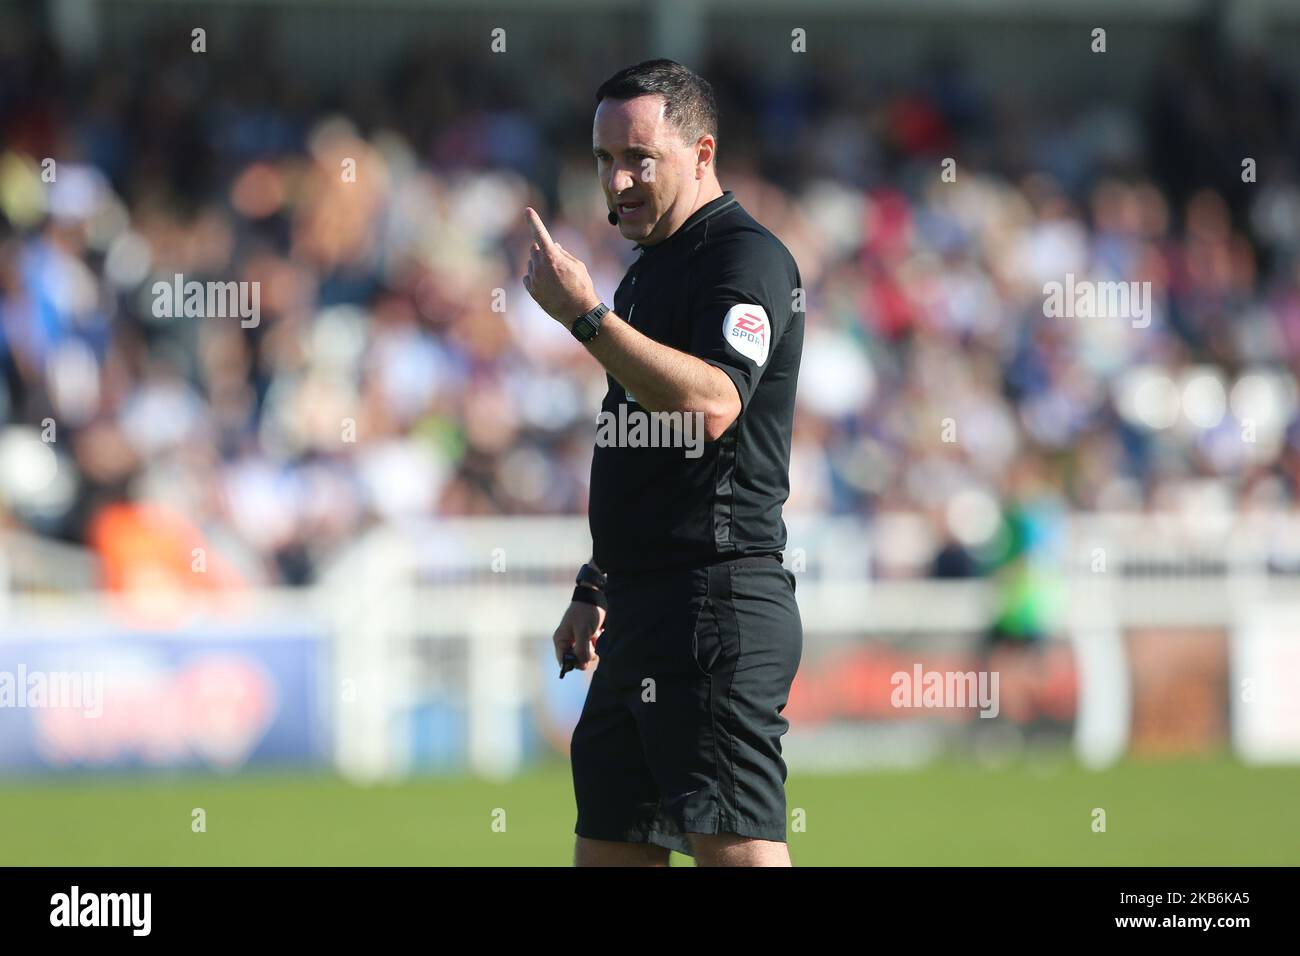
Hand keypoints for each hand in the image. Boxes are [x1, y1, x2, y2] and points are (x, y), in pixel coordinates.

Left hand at [522, 207, 600, 326]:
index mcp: (552, 256)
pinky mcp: (531, 290)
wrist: (578, 311)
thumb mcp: (577, 265)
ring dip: (540, 266)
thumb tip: (553, 246)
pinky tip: (548, 286)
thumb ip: (562, 253)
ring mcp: (534, 279)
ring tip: (556, 280)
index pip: (540, 233)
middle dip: (542, 251)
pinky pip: (528, 278)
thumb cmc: (582, 286)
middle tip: (555, 262)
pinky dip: (535, 278)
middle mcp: (540, 266)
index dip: (533, 220)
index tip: (527, 210)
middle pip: (535, 249)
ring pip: (532, 264)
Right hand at [552, 596, 604, 670]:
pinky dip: (596, 644)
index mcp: (561, 640)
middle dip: (585, 654)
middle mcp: (567, 642)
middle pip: (576, 660)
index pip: (564, 661)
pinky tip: (597, 633)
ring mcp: (577, 641)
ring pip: (585, 656)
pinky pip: (592, 649)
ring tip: (594, 635)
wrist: (596, 598)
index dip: (574, 663)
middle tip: (590, 642)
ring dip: (593, 648)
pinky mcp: (586, 639)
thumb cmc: (585, 612)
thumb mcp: (582, 631)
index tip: (584, 658)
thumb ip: (581, 649)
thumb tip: (582, 665)